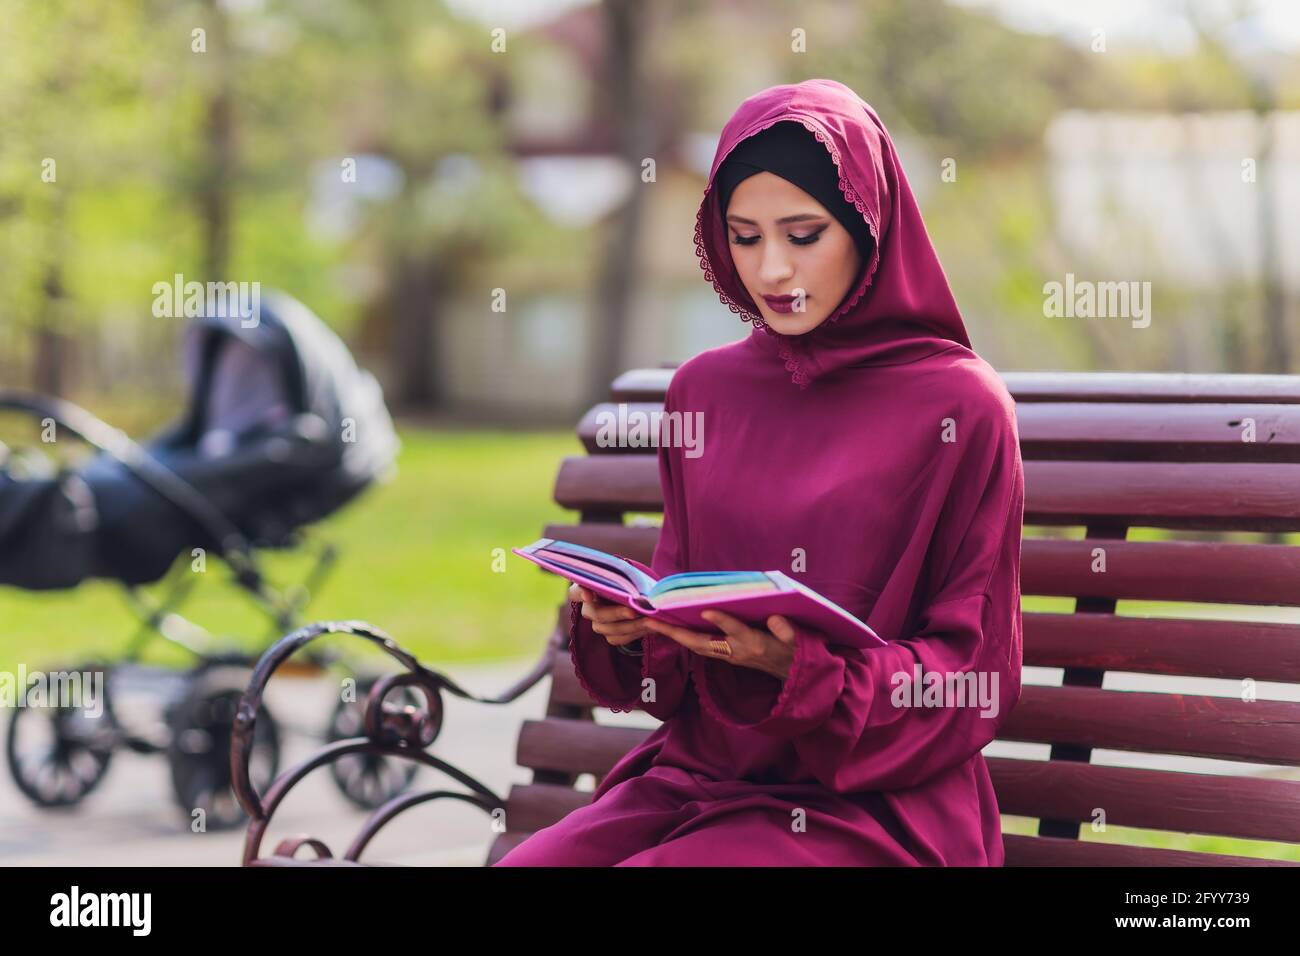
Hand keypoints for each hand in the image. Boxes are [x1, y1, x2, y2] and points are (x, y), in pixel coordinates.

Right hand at [569, 583, 650, 648]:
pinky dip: (636, 634)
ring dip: (632, 625)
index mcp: (588, 588)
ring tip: (650, 620)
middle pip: (596, 614)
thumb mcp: (625, 575)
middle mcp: (589, 608)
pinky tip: (650, 627)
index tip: (589, 595)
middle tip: (634, 611)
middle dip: (616, 613)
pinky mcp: (610, 636)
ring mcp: (598, 624)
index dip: (580, 593)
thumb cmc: (630, 582)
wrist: (641, 600)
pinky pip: (619, 639)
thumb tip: (627, 578)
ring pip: (609, 629)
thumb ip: (621, 576)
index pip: (575, 591)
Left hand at [643, 610, 796, 680]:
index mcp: (756, 645)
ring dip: (675, 636)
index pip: (737, 632)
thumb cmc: (794, 650)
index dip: (723, 622)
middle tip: (653, 620)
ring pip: (697, 646)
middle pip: (703, 643)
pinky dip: (684, 638)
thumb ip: (787, 631)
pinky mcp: (726, 655)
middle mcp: (737, 652)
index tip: (707, 611)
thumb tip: (776, 618)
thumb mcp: (796, 640)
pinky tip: (672, 628)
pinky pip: (700, 647)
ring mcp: (730, 655)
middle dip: (677, 633)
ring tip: (653, 622)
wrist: (792, 672)